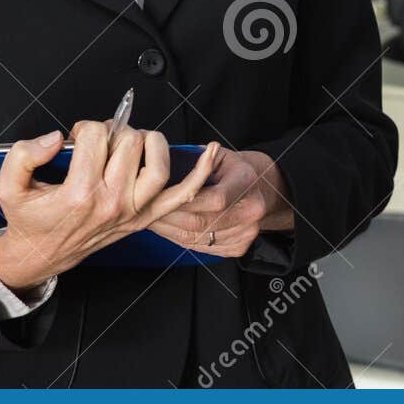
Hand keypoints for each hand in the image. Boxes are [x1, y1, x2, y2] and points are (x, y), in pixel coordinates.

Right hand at [0, 122, 219, 291]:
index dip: (83, 127)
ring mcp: (133, 211)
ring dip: (148, 141)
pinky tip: (210, 151)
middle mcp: (111, 202)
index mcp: (79, 193)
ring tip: (129, 141)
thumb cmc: (30, 218)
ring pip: (157, 162)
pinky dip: (201, 173)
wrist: (42, 254)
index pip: (94, 136)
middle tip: (99, 141)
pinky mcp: (146, 217)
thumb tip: (55, 137)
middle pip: (128, 143)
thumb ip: (23, 155)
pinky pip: (183, 194)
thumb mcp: (9, 186)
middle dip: (112, 131)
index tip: (75, 137)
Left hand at [147, 148, 293, 258]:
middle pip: (202, 222)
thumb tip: (165, 165)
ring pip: (198, 238)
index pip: (215, 199)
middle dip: (169, 218)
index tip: (158, 197)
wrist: (258, 187)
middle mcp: (251, 211)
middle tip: (145, 210)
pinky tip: (166, 229)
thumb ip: (197, 161)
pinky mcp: (238, 247)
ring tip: (150, 219)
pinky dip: (179, 240)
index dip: (183, 201)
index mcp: (247, 181)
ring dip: (169, 231)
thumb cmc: (231, 168)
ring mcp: (246, 232)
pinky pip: (201, 248)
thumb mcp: (219, 155)